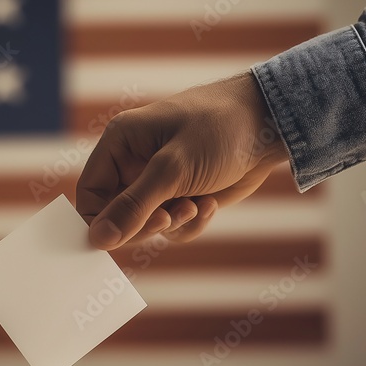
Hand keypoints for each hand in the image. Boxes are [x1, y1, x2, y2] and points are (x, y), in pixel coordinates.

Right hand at [76, 72, 290, 249]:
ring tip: (195, 206)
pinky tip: (210, 205)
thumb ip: (133, 206)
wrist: (274, 124)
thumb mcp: (173, 169)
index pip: (90, 193)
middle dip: (143, 223)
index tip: (114, 241)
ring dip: (172, 223)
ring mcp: (160, 181)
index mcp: (121, 143)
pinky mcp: (184, 195)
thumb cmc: (220, 129)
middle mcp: (135, 162)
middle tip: (168, 218)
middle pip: (116, 214)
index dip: (98, 220)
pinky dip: (191, 223)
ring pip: (146, 224)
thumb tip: (99, 240)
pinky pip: (173, 226)